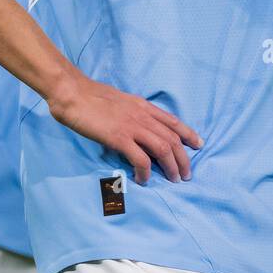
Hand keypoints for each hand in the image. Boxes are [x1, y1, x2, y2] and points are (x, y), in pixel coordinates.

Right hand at [48, 71, 202, 184]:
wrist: (73, 93)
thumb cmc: (91, 96)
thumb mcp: (120, 101)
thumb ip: (132, 113)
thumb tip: (138, 128)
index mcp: (142, 105)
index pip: (172, 121)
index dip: (188, 134)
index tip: (198, 144)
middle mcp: (142, 115)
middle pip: (172, 138)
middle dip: (183, 158)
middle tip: (186, 174)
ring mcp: (132, 126)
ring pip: (163, 148)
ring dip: (171, 166)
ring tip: (174, 179)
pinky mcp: (119, 138)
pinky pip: (140, 159)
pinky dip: (146, 172)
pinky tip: (144, 180)